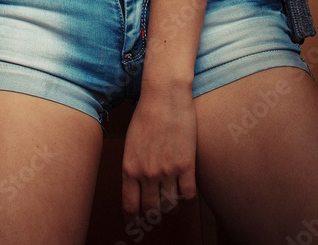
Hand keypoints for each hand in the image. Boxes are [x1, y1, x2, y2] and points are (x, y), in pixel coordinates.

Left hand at [121, 84, 197, 219]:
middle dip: (154, 214)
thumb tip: (138, 186)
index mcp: (129, 168)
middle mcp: (146, 174)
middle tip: (158, 213)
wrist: (164, 96)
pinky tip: (185, 189)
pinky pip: (188, 195)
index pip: (130, 206)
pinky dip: (187, 197)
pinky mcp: (186, 166)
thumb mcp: (131, 144)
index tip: (137, 221)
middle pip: (152, 210)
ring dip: (171, 206)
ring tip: (172, 200)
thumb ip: (134, 166)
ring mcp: (167, 171)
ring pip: (170, 205)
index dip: (134, 218)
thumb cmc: (146, 115)